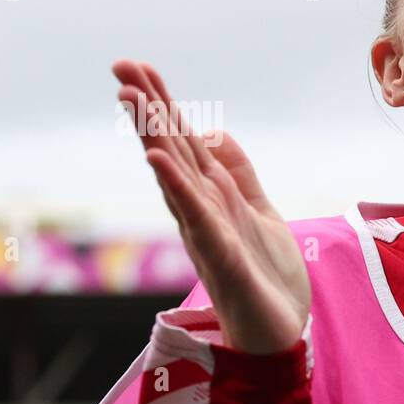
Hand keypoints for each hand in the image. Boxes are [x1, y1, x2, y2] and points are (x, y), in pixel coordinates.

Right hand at [113, 61, 310, 353]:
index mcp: (211, 200)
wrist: (282, 335)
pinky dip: (180, 190)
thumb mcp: (261, 213)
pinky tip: (161, 162)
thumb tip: (213, 131)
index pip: (183, 144)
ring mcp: (208, 234)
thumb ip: (240, 175)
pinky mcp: (223, 260)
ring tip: (132, 99)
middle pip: (172, 152)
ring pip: (177, 178)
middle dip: (150, 110)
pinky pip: (199, 220)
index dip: (163, 106)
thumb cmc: (268, 279)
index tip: (138, 69)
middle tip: (121, 68)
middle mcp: (200, 213)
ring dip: (155, 138)